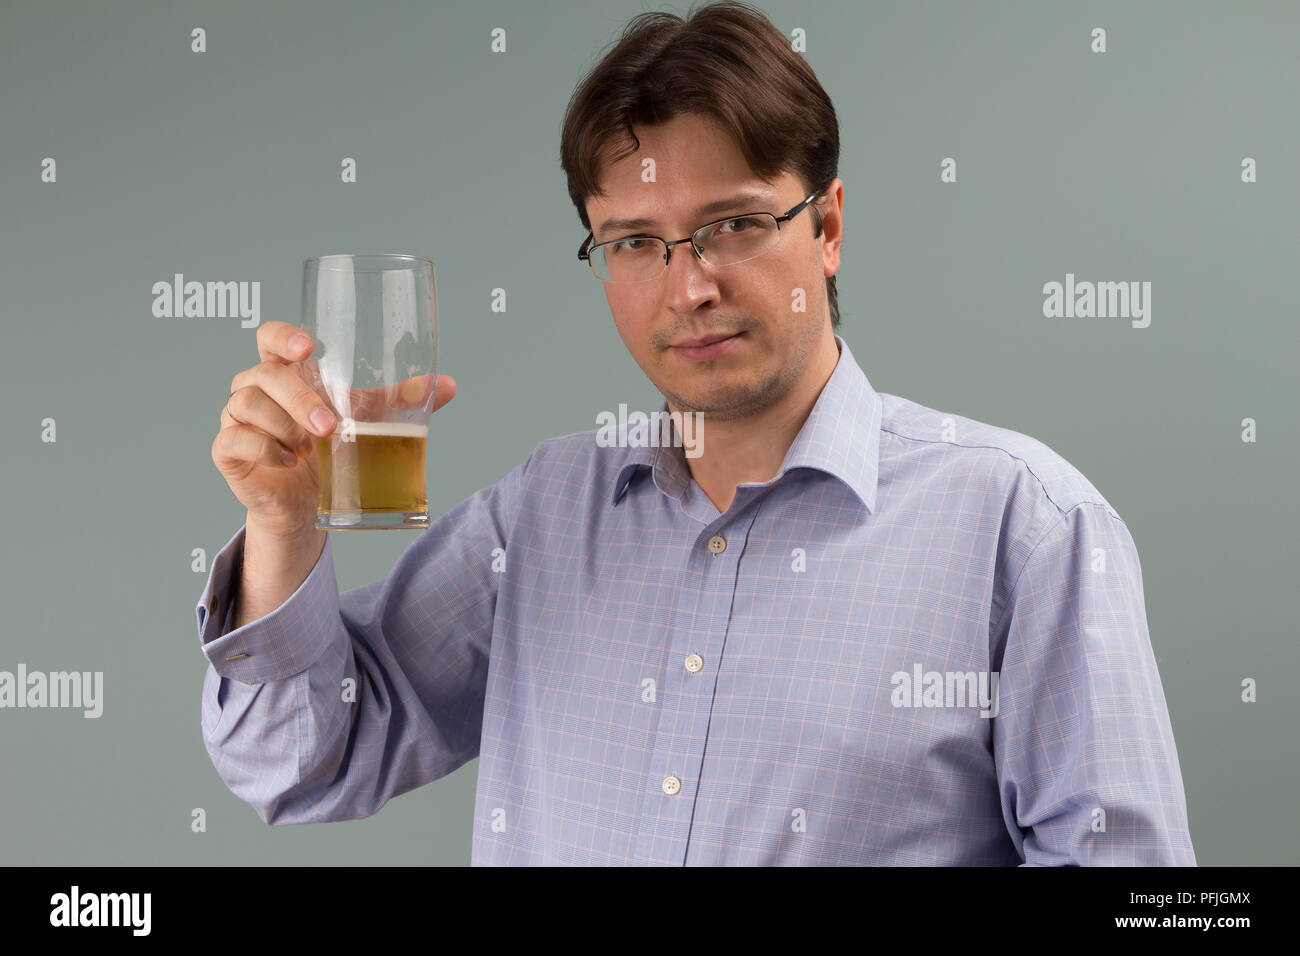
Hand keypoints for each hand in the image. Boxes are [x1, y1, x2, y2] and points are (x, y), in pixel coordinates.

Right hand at [211, 320, 455, 536]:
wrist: (309, 503)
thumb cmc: (331, 449)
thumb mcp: (367, 420)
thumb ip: (399, 400)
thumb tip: (447, 384)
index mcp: (288, 372)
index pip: (269, 337)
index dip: (281, 336)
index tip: (307, 346)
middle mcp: (257, 388)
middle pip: (263, 374)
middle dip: (298, 398)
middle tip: (329, 427)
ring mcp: (238, 418)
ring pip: (245, 403)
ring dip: (282, 425)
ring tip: (310, 450)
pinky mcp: (228, 451)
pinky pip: (233, 440)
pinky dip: (264, 449)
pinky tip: (289, 461)